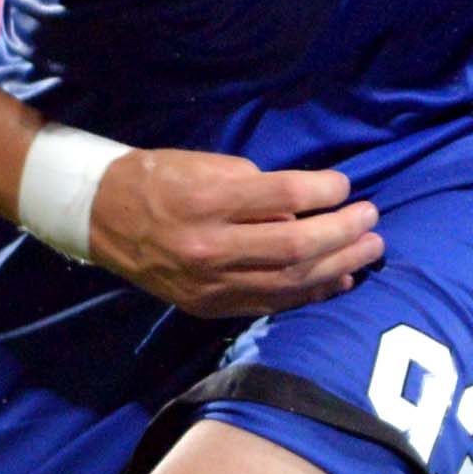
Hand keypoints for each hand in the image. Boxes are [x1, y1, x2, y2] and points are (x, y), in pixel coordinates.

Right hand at [86, 148, 384, 318]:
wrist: (100, 219)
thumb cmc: (157, 179)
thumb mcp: (202, 165)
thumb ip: (254, 186)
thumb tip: (303, 206)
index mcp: (205, 203)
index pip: (282, 198)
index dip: (323, 191)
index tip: (345, 184)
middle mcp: (208, 249)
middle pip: (295, 247)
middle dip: (343, 233)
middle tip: (372, 219)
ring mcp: (209, 285)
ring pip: (289, 283)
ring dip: (339, 267)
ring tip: (369, 249)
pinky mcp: (210, 308)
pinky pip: (271, 304)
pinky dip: (310, 294)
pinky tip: (338, 281)